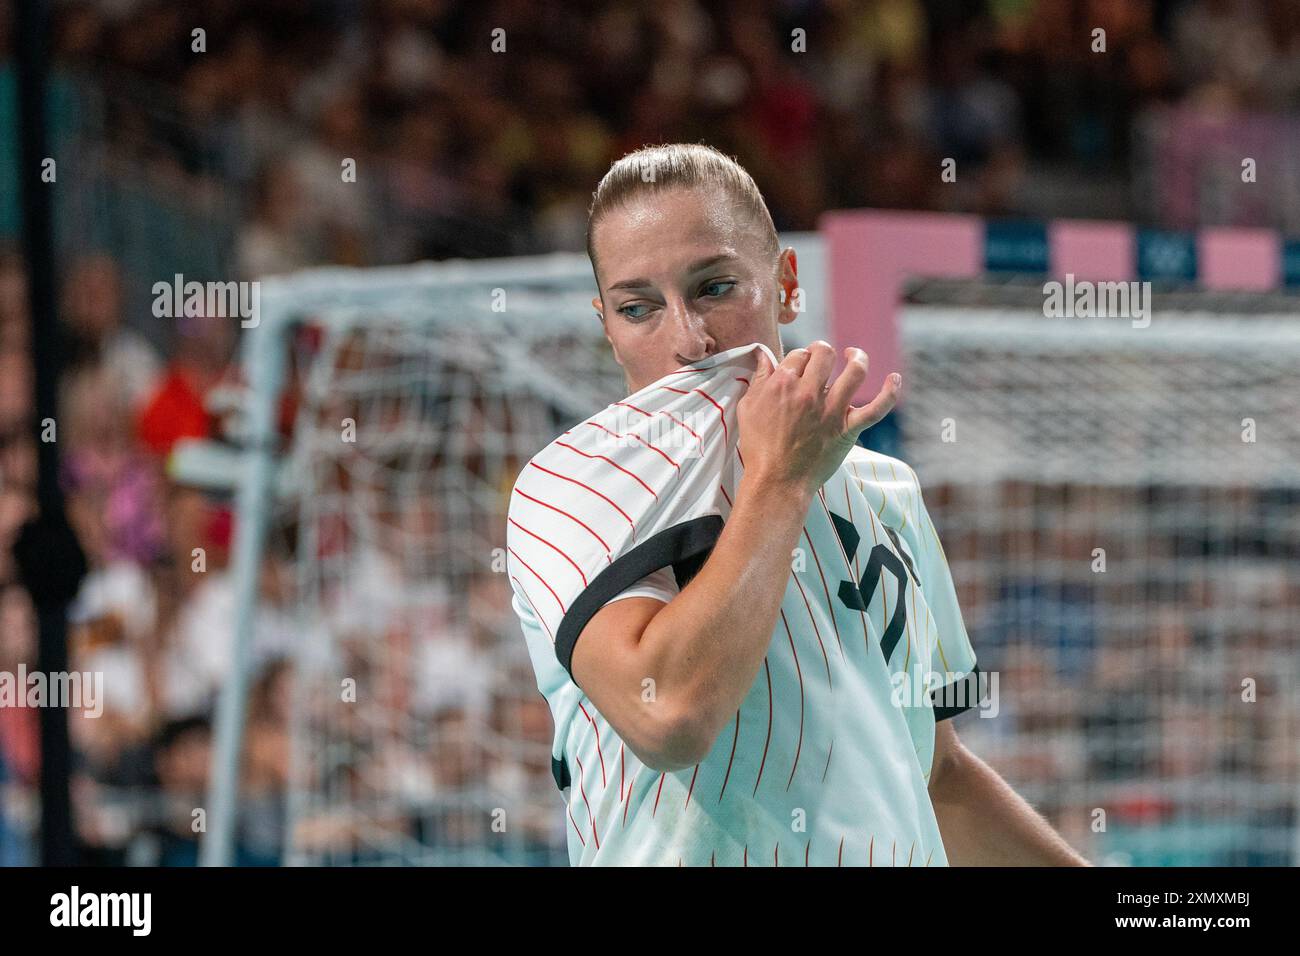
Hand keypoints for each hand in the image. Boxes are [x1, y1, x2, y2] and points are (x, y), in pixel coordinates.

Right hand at [736, 341, 899, 495]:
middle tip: (822, 358)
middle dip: (824, 351)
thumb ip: (759, 378)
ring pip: (855, 371)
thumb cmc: (759, 447)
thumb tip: (764, 355)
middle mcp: (809, 393)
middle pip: (825, 354)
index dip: (801, 357)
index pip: (799, 354)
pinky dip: (889, 392)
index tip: (801, 366)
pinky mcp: (847, 430)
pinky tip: (894, 378)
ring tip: (854, 355)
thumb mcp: (748, 407)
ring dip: (858, 358)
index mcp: (783, 384)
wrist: (776, 482)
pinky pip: (876, 409)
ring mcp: (831, 411)